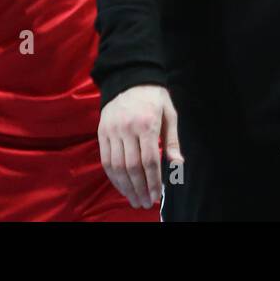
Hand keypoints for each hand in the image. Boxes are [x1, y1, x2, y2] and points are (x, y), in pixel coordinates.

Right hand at [97, 84, 183, 207]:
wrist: (130, 77)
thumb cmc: (154, 98)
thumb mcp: (170, 114)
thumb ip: (172, 141)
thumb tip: (177, 164)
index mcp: (147, 124)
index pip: (149, 160)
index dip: (153, 181)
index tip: (156, 196)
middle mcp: (128, 128)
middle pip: (132, 167)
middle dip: (139, 188)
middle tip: (145, 203)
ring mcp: (112, 130)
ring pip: (117, 166)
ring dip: (125, 187)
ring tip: (134, 199)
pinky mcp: (102, 132)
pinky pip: (105, 159)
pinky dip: (112, 176)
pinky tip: (121, 186)